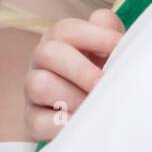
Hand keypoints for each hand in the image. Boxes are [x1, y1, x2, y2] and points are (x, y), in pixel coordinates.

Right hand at [24, 10, 123, 141]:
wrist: (85, 107)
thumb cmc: (100, 70)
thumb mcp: (107, 48)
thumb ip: (109, 30)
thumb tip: (108, 25)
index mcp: (59, 39)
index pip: (67, 29)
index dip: (96, 36)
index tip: (120, 47)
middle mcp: (41, 61)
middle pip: (48, 53)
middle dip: (81, 69)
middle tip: (104, 83)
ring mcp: (32, 90)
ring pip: (39, 85)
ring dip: (72, 97)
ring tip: (96, 106)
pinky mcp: (32, 119)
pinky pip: (39, 121)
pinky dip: (63, 125)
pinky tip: (84, 125)